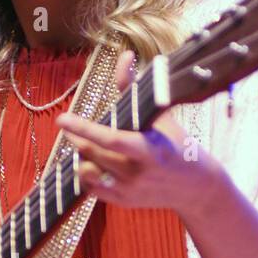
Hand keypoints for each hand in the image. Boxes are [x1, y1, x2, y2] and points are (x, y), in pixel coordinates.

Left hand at [55, 49, 221, 213]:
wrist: (195, 187)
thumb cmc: (176, 144)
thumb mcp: (160, 116)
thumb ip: (134, 88)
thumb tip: (124, 56)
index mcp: (150, 148)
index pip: (110, 139)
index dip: (84, 128)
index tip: (61, 119)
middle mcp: (138, 172)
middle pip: (92, 152)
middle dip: (77, 137)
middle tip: (70, 127)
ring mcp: (130, 190)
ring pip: (88, 169)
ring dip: (82, 154)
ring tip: (87, 144)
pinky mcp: (124, 202)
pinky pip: (91, 187)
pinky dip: (87, 172)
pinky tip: (94, 162)